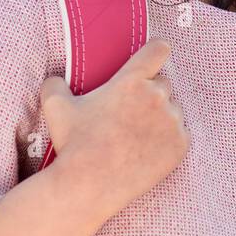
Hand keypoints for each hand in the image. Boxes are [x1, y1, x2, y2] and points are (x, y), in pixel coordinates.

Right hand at [38, 37, 188, 219]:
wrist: (90, 186)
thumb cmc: (74, 145)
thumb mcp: (56, 108)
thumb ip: (55, 85)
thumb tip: (55, 79)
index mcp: (132, 81)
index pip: (158, 49)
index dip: (156, 51)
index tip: (153, 58)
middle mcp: (157, 96)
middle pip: (163, 84)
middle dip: (149, 94)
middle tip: (130, 114)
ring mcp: (172, 121)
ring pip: (172, 110)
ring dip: (160, 118)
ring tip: (136, 138)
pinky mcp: (181, 145)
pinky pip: (180, 134)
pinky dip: (168, 141)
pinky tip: (147, 151)